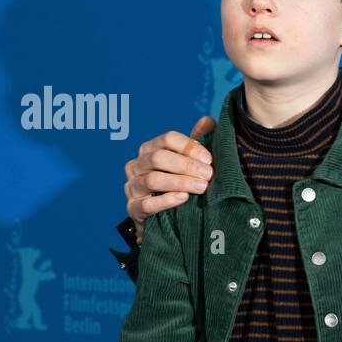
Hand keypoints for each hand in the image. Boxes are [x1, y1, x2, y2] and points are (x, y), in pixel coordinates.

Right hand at [124, 116, 215, 242]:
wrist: (164, 221)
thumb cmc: (178, 185)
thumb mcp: (188, 163)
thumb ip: (196, 143)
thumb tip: (208, 120)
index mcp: (150, 150)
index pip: (167, 139)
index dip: (189, 147)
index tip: (209, 159)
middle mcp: (137, 165)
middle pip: (158, 157)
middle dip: (186, 165)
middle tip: (209, 175)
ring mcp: (132, 187)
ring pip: (152, 180)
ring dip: (180, 181)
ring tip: (202, 187)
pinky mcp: (133, 209)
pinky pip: (146, 204)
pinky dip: (166, 200)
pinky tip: (183, 198)